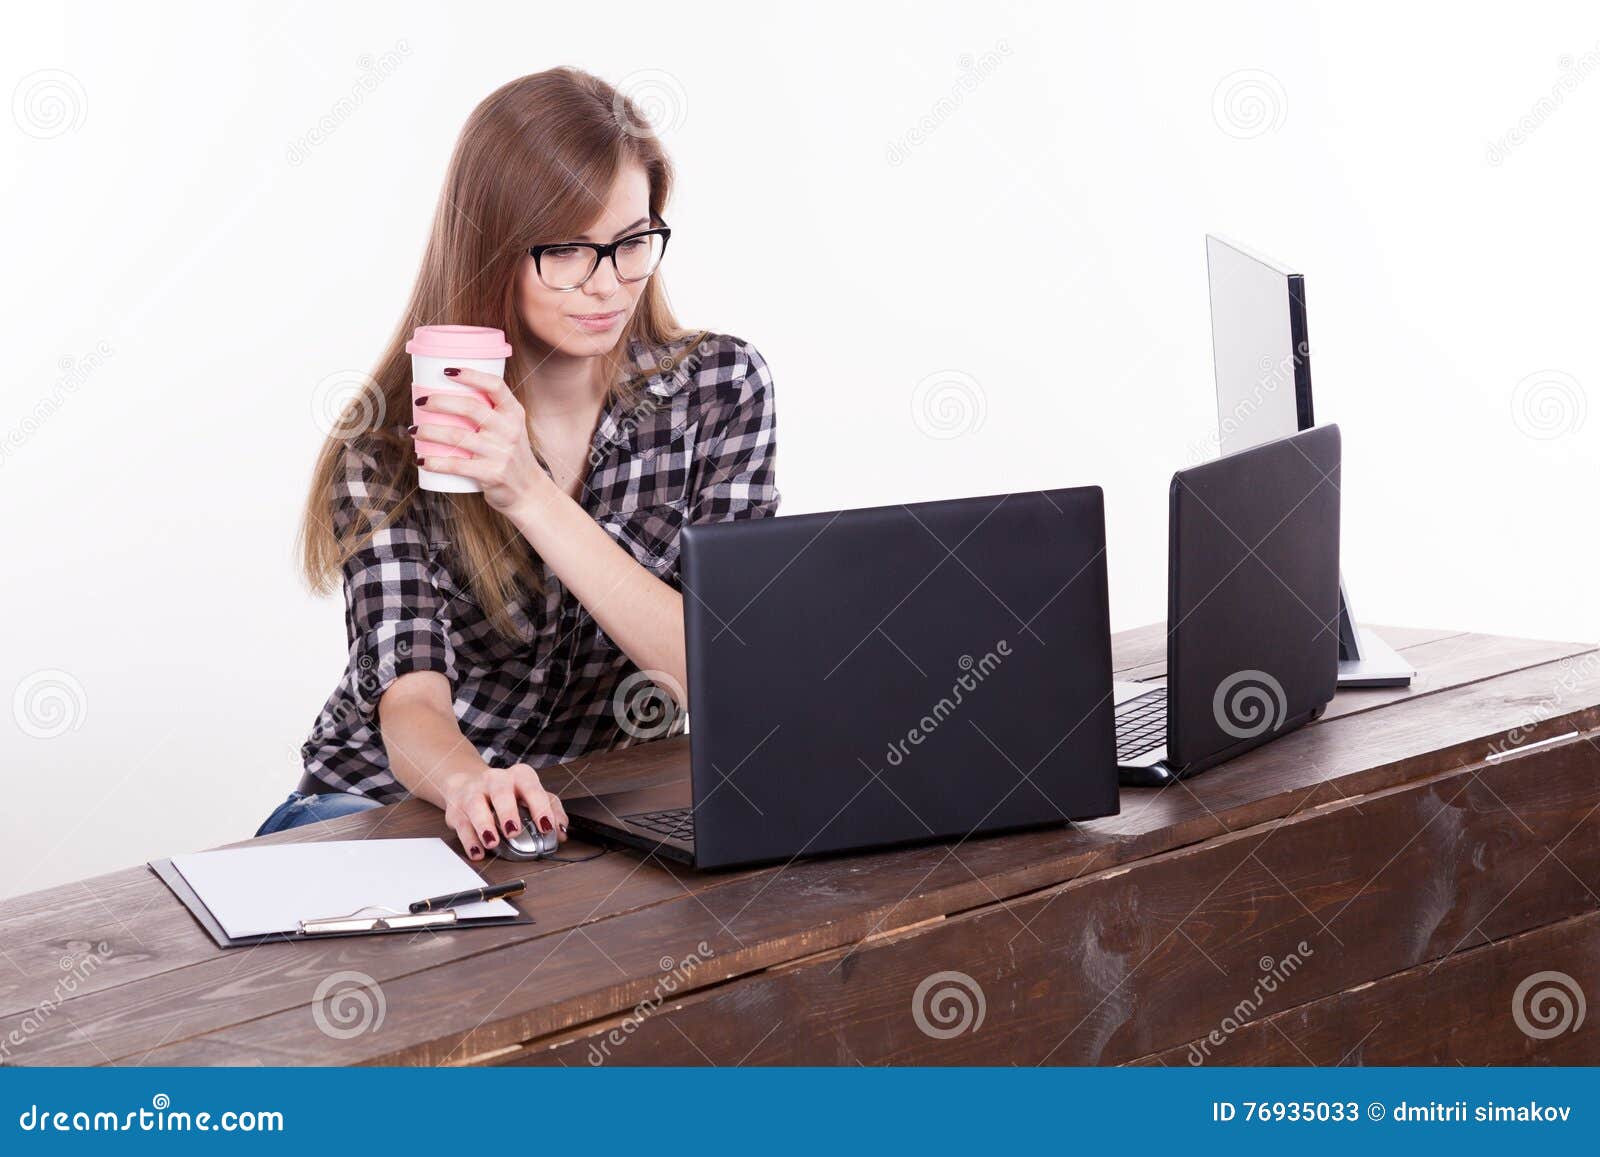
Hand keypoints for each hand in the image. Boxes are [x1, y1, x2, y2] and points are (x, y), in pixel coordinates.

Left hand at [411, 368, 551, 516]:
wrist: (527, 490)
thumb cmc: (510, 453)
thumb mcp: (510, 428)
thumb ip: (489, 411)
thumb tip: (448, 392)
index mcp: (513, 413)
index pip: (494, 386)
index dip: (470, 375)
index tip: (446, 371)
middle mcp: (509, 430)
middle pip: (469, 407)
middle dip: (439, 402)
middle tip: (420, 402)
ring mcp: (500, 453)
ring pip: (456, 436)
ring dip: (429, 432)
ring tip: (413, 431)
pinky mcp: (491, 474)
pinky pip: (456, 465)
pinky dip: (435, 462)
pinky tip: (421, 459)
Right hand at [438, 763, 568, 861]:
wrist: (468, 782)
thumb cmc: (507, 792)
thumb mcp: (532, 795)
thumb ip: (551, 810)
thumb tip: (561, 831)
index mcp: (520, 776)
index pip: (532, 788)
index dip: (540, 808)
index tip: (545, 827)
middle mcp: (495, 780)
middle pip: (501, 792)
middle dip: (507, 812)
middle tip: (514, 832)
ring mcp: (473, 792)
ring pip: (475, 805)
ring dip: (484, 825)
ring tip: (492, 842)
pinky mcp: (456, 809)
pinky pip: (461, 824)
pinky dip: (469, 840)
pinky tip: (477, 851)